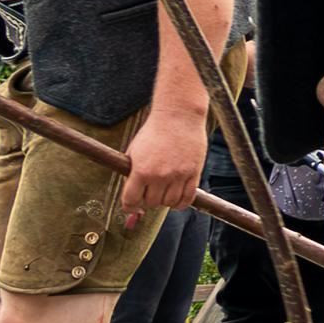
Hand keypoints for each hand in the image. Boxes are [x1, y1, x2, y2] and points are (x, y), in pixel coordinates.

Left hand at [125, 105, 205, 223]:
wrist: (178, 116)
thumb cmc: (154, 131)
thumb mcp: (135, 151)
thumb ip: (133, 172)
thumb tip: (131, 193)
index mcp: (141, 170)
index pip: (131, 200)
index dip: (129, 206)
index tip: (130, 206)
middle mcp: (160, 176)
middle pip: (151, 203)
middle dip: (147, 201)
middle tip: (148, 194)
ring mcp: (179, 175)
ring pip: (170, 203)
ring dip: (164, 202)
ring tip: (163, 194)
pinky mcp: (194, 173)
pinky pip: (188, 198)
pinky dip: (181, 203)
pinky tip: (177, 200)